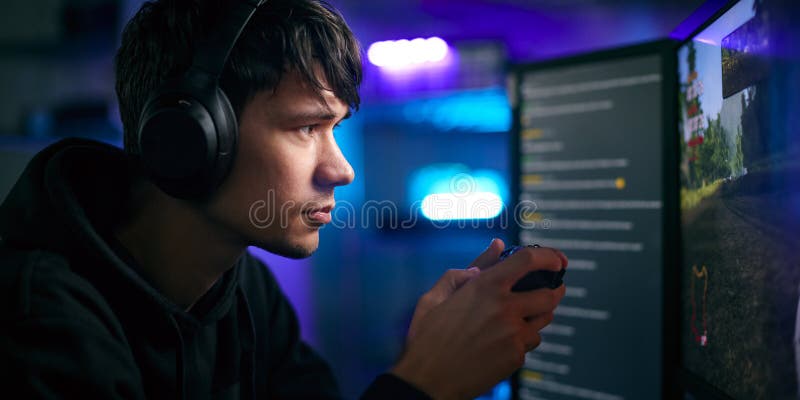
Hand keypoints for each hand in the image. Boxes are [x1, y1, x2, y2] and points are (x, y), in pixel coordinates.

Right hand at [392, 245, 566, 399]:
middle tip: (553, 288)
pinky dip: (522, 339)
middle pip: (549, 294)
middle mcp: (504, 308)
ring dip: (539, 314)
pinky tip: (504, 341)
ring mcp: (513, 334)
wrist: (427, 380)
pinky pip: (530, 342)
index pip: (529, 260)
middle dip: (555, 289)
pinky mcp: (516, 357)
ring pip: (544, 319)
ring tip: (525, 314)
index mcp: (485, 286)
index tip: (556, 260)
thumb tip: (493, 249)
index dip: (549, 256)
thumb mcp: (435, 297)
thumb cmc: (428, 339)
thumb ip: (464, 271)